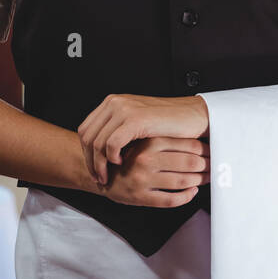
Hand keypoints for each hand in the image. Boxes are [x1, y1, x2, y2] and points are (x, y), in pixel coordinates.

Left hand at [77, 93, 208, 185]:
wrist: (192, 116)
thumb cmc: (169, 122)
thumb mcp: (137, 121)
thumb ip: (119, 128)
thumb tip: (101, 147)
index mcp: (113, 102)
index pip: (86, 128)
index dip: (85, 151)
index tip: (93, 167)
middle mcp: (115, 103)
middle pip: (87, 136)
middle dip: (89, 160)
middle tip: (97, 176)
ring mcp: (124, 109)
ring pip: (97, 141)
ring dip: (99, 163)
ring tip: (106, 175)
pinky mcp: (135, 119)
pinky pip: (112, 143)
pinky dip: (112, 157)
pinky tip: (120, 163)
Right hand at [89, 137, 209, 207]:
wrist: (100, 173)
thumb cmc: (126, 155)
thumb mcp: (142, 140)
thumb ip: (164, 139)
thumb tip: (199, 140)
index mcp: (149, 141)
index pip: (187, 145)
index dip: (205, 150)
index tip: (213, 151)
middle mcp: (146, 159)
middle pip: (188, 163)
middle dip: (206, 165)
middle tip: (215, 166)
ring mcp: (143, 179)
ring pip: (182, 181)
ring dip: (199, 181)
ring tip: (206, 178)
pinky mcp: (141, 197)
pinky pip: (170, 200)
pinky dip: (186, 197)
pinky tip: (192, 192)